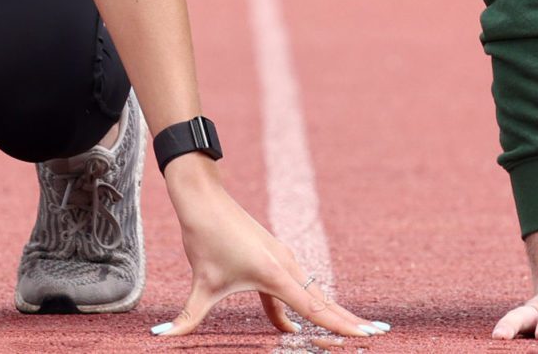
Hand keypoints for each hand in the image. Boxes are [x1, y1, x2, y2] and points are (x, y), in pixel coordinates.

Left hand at [150, 159, 387, 339]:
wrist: (204, 199)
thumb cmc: (204, 238)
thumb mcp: (199, 284)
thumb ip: (186, 318)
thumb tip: (160, 338)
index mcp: (275, 274)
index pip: (315, 308)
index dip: (341, 324)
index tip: (367, 334)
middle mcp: (287, 265)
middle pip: (324, 300)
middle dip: (348, 320)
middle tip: (377, 333)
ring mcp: (283, 259)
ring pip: (311, 293)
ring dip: (328, 312)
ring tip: (350, 330)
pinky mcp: (274, 256)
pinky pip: (294, 287)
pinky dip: (301, 305)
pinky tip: (288, 324)